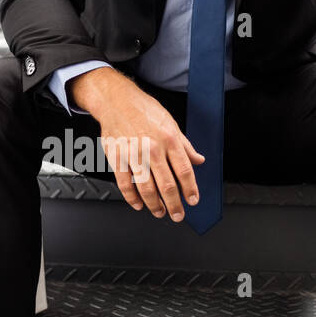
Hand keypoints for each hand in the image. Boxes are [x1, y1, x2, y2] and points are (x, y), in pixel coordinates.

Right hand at [70, 67, 203, 220]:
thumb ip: (185, 145)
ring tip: (160, 212)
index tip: (193, 200)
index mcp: (169, 139)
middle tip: (178, 215)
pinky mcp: (117, 158)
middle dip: (175, 204)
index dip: (190, 189)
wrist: (117, 101)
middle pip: (167, 184)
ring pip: (146, 188)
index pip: (184, 171)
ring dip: (155, 205)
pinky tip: (139, 204)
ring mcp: (133, 155)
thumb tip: (198, 160)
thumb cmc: (144, 110)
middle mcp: (152, 148)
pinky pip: (125, 184)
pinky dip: (132, 198)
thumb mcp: (171, 123)